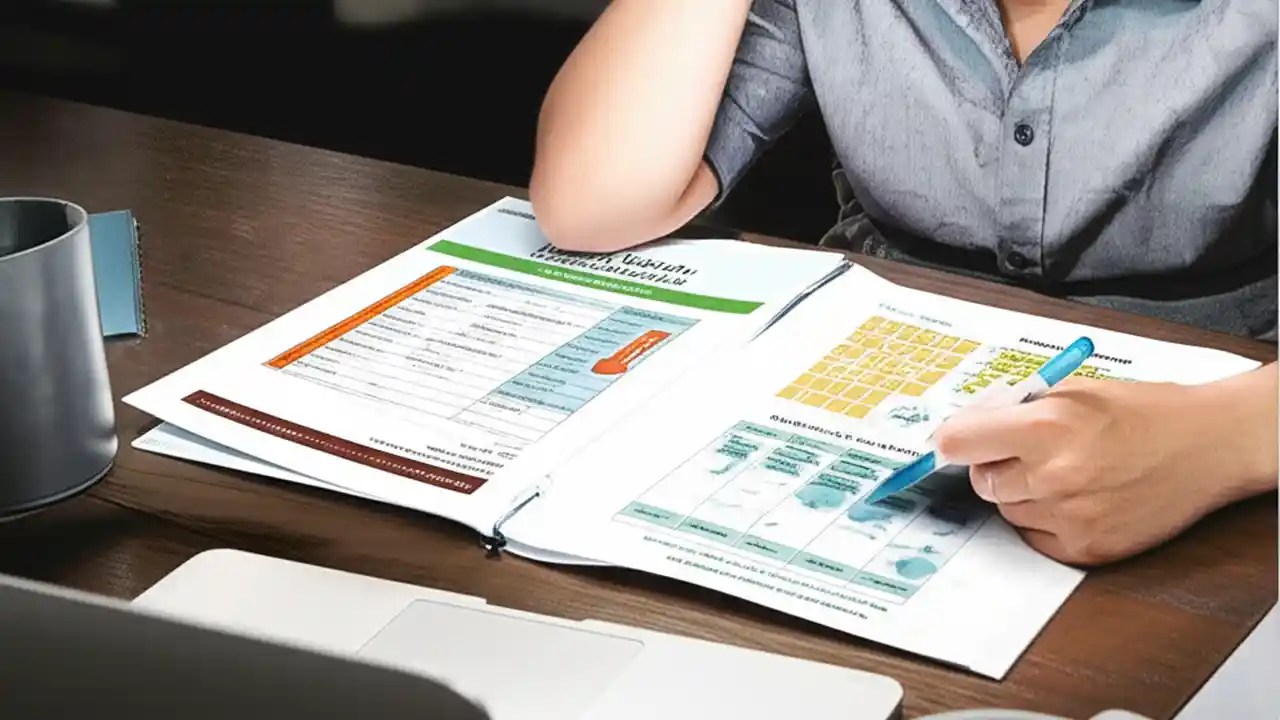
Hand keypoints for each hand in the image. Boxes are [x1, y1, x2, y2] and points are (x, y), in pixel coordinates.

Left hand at [932, 366, 1276, 565]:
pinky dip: (1046, 520)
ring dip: (1023, 493)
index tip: (951, 443)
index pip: (958, 442)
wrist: (1208, 445)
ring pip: (1008, 510)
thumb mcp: (1074, 390)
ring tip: (1066, 472)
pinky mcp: (1087, 547)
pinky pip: (1035, 536)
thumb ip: (1018, 410)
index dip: (952, 441)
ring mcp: (1070, 516)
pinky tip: (1080, 497)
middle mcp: (1054, 475)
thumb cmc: (1145, 412)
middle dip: (995, 466)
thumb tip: (969, 427)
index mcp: (1046, 426)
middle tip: (1025, 453)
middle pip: (981, 481)